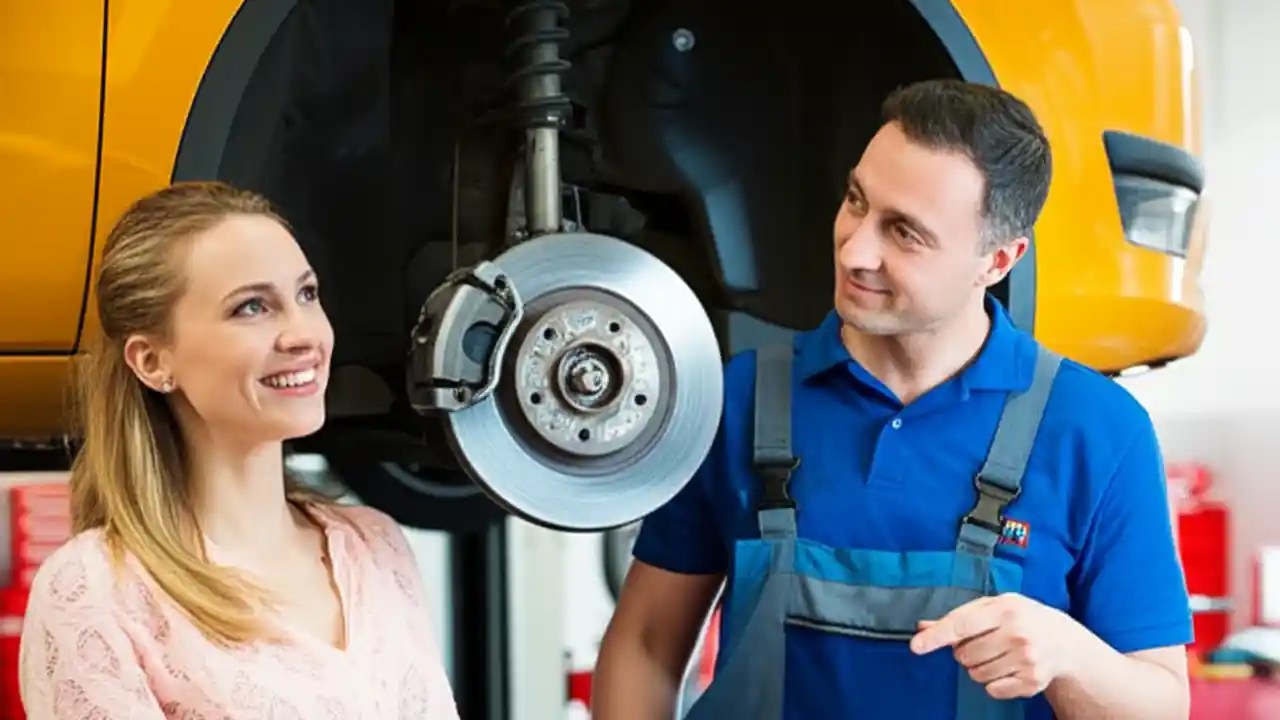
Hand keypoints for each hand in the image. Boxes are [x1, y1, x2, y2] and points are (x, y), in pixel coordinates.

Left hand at [909, 593, 1084, 699]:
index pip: (961, 624)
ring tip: (997, 654)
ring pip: (976, 674)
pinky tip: (1008, 668)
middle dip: (965, 651)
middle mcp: (1017, 634)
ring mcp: (1027, 660)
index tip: (916, 646)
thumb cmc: (1022, 618)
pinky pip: (992, 690)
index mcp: (1005, 609)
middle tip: (983, 643)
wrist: (1064, 641)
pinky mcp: (1032, 682)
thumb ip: (959, 617)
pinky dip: (994, 682)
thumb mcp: (994, 607)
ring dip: (978, 667)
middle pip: (964, 654)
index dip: (936, 637)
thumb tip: (923, 627)